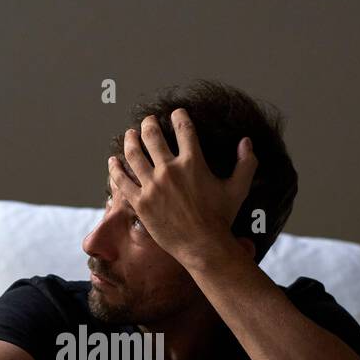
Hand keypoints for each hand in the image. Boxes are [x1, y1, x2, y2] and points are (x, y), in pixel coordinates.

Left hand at [108, 107, 257, 267]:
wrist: (203, 247)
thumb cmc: (221, 219)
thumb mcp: (238, 189)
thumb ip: (246, 163)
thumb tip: (247, 141)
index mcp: (193, 162)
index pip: (184, 128)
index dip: (179, 116)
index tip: (176, 113)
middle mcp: (170, 170)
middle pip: (152, 136)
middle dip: (149, 124)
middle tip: (148, 121)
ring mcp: (152, 186)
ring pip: (133, 154)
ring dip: (130, 140)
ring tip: (130, 134)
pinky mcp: (140, 202)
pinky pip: (122, 181)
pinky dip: (115, 168)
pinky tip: (113, 161)